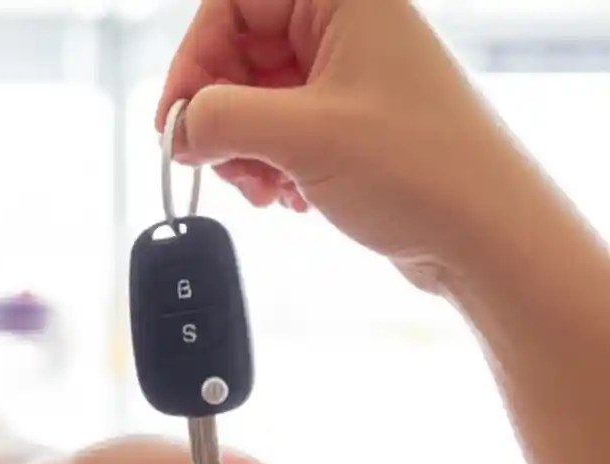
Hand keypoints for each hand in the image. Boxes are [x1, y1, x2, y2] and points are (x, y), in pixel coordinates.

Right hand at [157, 0, 541, 289]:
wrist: (489, 239)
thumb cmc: (425, 170)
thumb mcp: (303, 138)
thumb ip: (221, 119)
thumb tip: (176, 127)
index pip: (233, 2)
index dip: (195, 57)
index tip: (176, 116)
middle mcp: (347, 26)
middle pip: (238, 51)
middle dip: (218, 113)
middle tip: (213, 161)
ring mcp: (349, 74)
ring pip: (253, 96)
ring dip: (240, 147)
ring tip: (260, 188)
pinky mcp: (349, 120)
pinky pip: (277, 128)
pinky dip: (266, 163)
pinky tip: (286, 196)